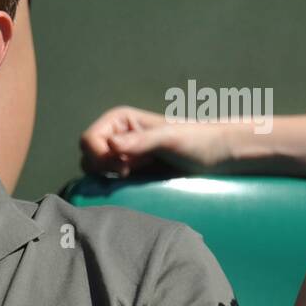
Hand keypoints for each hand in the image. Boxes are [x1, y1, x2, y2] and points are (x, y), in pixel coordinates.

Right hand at [79, 105, 232, 176]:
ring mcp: (123, 155)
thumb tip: (111, 146)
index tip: (124, 166)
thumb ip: (140, 141)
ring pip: (95, 171)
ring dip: (108, 177)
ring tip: (135, 176)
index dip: (100, 156)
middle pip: (87, 156)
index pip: (89, 140)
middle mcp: (117, 135)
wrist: (217, 155)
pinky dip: (115, 186)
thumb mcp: (169, 139)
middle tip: (130, 171)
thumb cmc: (197, 140)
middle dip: (102, 167)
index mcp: (120, 120)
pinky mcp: (131, 173)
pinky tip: (134, 184)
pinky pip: (110, 182)